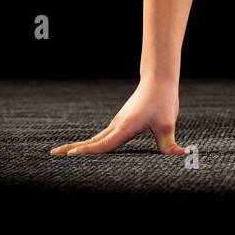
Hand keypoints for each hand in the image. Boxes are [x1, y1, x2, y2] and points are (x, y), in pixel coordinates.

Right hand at [49, 78, 187, 155]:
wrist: (159, 79)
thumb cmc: (162, 101)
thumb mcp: (167, 125)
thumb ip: (170, 145)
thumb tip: (182, 154)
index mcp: (124, 127)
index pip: (102, 144)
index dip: (86, 152)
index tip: (69, 155)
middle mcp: (117, 125)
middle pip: (91, 141)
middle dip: (72, 148)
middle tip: (52, 154)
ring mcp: (118, 123)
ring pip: (96, 138)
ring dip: (80, 146)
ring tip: (65, 154)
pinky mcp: (122, 121)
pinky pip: (103, 136)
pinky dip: (92, 143)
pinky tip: (89, 148)